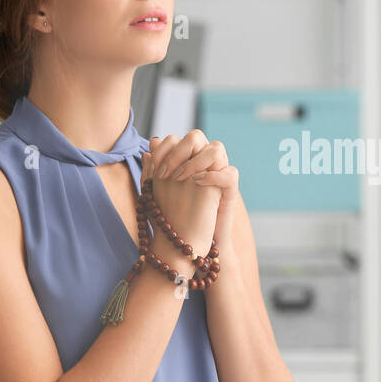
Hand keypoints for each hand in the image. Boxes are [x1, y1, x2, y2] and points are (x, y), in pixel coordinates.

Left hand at [144, 131, 220, 258]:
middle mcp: (204, 164)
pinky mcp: (230, 192)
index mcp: (187, 161)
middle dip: (177, 151)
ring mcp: (219, 175)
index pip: (178, 139)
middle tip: (166, 174)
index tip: (154, 169)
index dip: (164, 148)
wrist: (187, 245)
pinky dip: (214, 175)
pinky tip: (197, 183)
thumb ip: (155, 168)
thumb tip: (150, 146)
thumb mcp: (160, 191)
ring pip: (217, 148)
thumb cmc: (173, 218)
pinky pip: (230, 173)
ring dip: (195, 160)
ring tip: (181, 179)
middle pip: (197, 136)